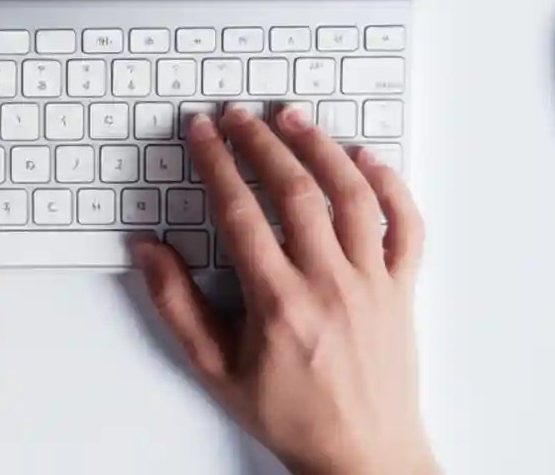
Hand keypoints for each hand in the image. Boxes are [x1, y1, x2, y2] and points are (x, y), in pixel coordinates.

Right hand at [132, 106, 436, 474]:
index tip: (202, 132)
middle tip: (238, 115)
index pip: (240, 212)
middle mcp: (328, 284)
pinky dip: (390, 186)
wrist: (361, 455)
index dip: (216, 162)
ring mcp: (372, 283)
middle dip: (260, 142)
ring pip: (351, 196)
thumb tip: (149, 251)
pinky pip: (405, 226)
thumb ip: (177, 306)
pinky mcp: (402, 289)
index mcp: (278, 303)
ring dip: (320, 148)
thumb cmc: (290, 416)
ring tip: (293, 118)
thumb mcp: (215, 369)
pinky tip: (365, 159)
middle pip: (294, 191)